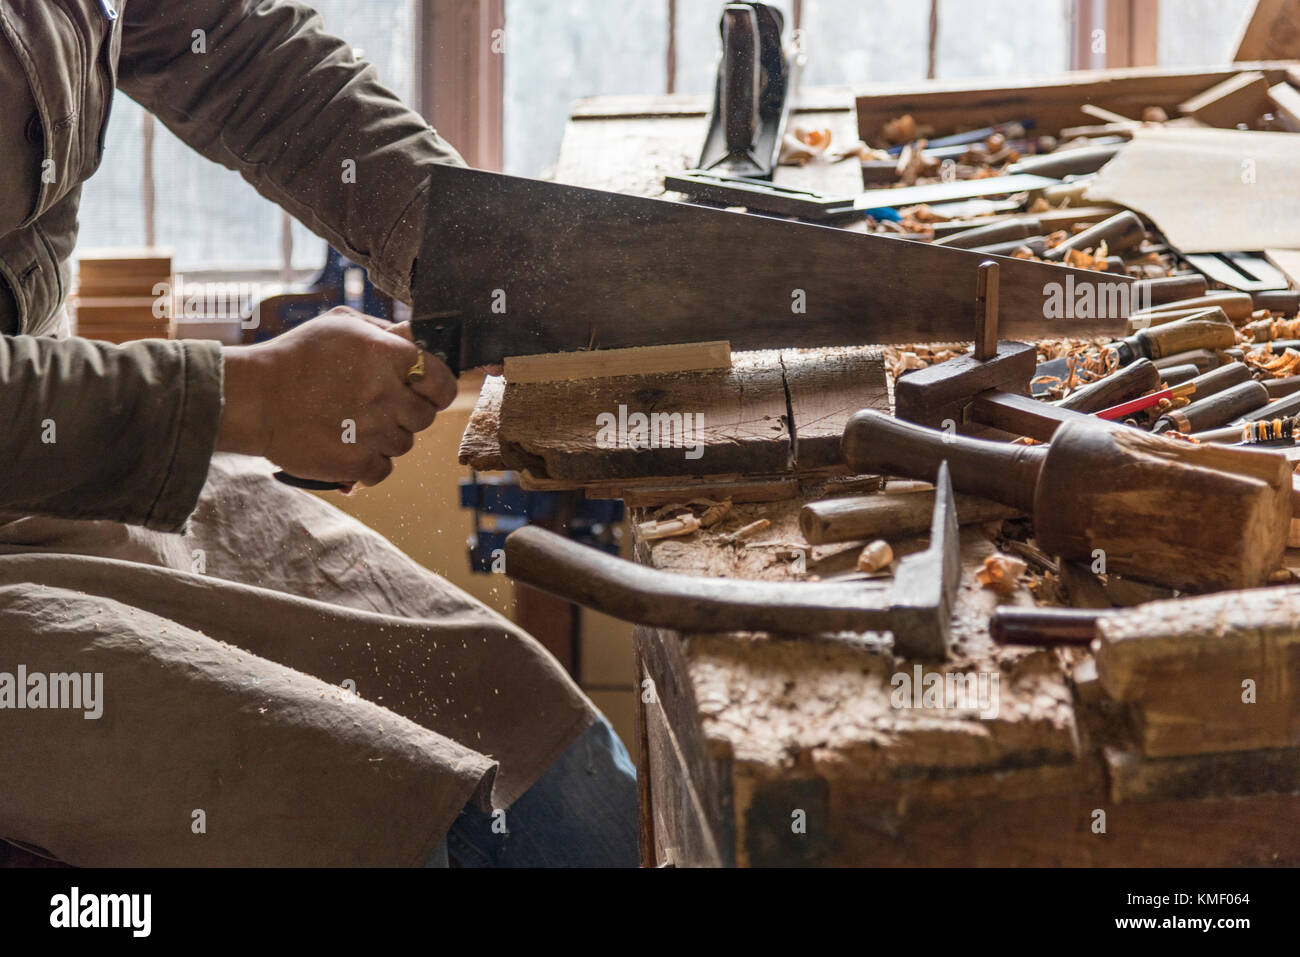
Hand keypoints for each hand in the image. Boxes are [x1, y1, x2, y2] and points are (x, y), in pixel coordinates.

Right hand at [218, 307, 457, 485]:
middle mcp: (387, 394)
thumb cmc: (296, 356)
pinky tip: (347, 446)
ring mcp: (373, 431)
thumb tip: (418, 340)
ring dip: (385, 437)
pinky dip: (368, 463)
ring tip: (352, 423)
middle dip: (406, 413)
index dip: (436, 388)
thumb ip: (386, 331)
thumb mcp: (342, 325)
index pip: (443, 382)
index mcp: (389, 356)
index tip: (423, 391)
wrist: (253, 398)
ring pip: (404, 444)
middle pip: (425, 417)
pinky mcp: (356, 463)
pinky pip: (383, 469)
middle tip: (376, 406)